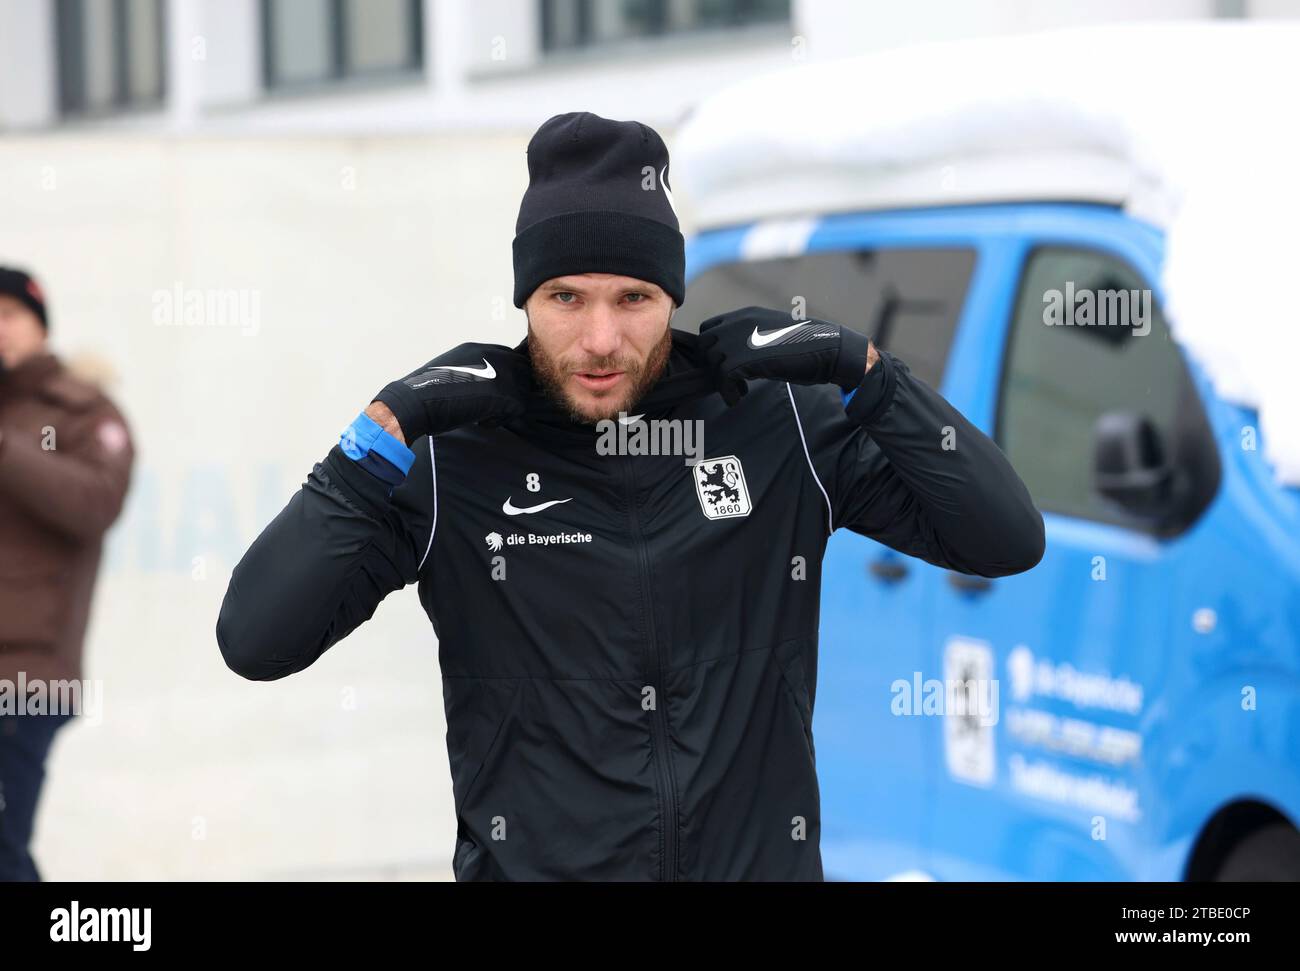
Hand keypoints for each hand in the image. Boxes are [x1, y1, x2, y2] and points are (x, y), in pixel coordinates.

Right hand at [371, 343, 532, 441]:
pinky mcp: (502, 394)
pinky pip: (517, 408)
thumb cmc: (427, 391)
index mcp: (478, 348)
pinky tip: (482, 422)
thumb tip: (485, 384)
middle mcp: (492, 355)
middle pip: (522, 369)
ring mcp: (499, 373)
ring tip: (486, 415)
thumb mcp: (453, 368)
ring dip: (508, 406)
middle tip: (496, 406)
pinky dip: (501, 419)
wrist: (415, 402)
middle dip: (513, 390)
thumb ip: (473, 369)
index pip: (509, 356)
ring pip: (523, 390)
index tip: (497, 393)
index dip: (508, 376)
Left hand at [696, 306, 872, 405]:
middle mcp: (738, 323)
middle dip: (713, 366)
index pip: (708, 329)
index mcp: (745, 314)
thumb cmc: (805, 345)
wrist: (827, 349)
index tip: (727, 365)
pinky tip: (739, 398)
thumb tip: (735, 354)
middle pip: (705, 346)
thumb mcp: (771, 332)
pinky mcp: (745, 359)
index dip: (713, 349)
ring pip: (712, 363)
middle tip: (732, 380)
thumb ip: (749, 336)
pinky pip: (722, 379)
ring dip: (722, 381)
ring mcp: (739, 339)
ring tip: (741, 390)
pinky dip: (728, 393)